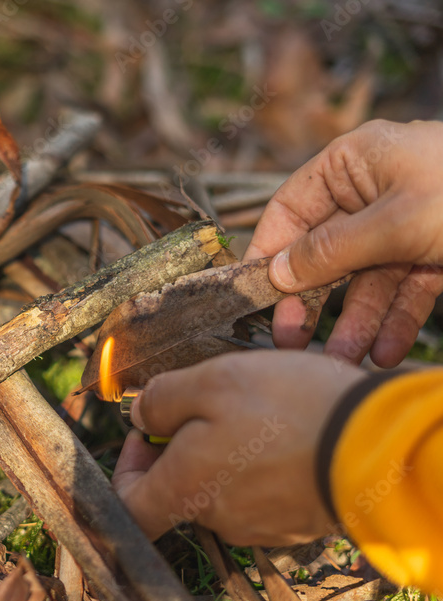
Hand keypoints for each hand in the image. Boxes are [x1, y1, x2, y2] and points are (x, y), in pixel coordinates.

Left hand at [111, 351, 365, 545]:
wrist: (380, 447)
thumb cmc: (288, 410)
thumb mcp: (211, 382)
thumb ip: (162, 398)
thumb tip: (139, 414)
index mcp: (186, 491)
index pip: (129, 506)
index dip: (126, 468)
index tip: (143, 431)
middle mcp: (219, 518)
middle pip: (181, 485)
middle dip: (187, 438)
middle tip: (210, 396)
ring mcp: (263, 524)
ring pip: (227, 480)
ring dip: (231, 440)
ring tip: (256, 399)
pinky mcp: (299, 519)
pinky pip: (267, 484)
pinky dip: (267, 455)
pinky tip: (287, 420)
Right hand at [244, 119, 442, 366]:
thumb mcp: (396, 222)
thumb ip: (330, 249)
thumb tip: (276, 272)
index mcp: (355, 163)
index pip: (291, 209)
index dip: (269, 253)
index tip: (253, 297)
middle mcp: (374, 191)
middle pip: (324, 252)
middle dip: (312, 300)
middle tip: (292, 341)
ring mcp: (406, 224)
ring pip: (364, 279)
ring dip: (354, 323)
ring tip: (343, 361)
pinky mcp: (435, 253)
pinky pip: (403, 291)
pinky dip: (394, 322)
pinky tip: (385, 353)